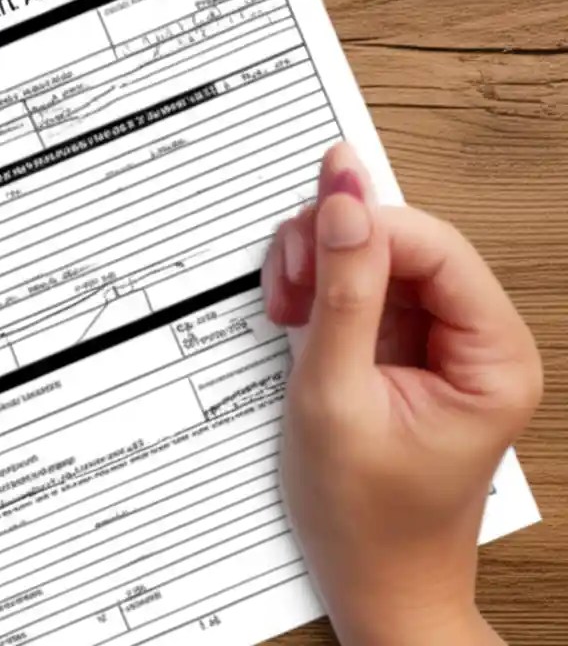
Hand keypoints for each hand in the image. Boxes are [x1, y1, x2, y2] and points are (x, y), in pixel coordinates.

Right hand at [262, 144, 541, 644]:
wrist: (369, 582)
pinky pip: (363, 293)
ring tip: (287, 305)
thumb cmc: (367, 519)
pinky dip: (320, 294)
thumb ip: (341, 292)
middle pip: (407, 244)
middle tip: (289, 280)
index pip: (434, 247)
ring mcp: (440, 346)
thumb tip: (344, 200)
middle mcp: (478, 343)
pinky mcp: (404, 353)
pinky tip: (296, 316)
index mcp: (494, 357)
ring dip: (322, 267)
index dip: (365, 226)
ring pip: (379, 260)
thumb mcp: (338, 397)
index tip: (306, 223)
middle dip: (336, 247)